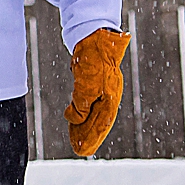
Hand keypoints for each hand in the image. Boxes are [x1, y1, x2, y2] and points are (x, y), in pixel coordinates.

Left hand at [65, 27, 131, 156]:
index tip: (82, 151)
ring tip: (75, 139)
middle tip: (78, 150)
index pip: (101, 123)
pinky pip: (87, 102)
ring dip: (83, 126)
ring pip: (92, 112)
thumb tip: (75, 118)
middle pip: (98, 120)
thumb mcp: (86, 83)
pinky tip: (74, 118)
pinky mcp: (93, 81)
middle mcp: (108, 94)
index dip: (92, 138)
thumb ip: (82, 102)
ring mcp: (101, 87)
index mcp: (111, 96)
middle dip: (88, 136)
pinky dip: (80, 112)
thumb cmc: (93, 57)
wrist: (94, 34)